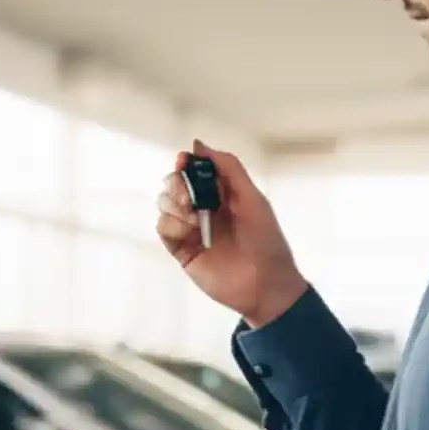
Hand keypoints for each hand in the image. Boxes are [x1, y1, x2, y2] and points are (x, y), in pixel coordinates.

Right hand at [158, 140, 307, 326]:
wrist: (263, 284)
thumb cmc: (265, 240)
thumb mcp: (252, 198)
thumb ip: (229, 168)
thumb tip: (198, 145)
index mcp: (222, 194)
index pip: (194, 170)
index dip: (186, 163)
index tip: (184, 162)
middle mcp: (203, 209)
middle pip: (174, 184)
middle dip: (178, 185)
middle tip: (191, 200)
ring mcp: (190, 229)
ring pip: (164, 204)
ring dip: (175, 206)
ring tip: (195, 221)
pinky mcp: (181, 250)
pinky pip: (163, 228)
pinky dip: (172, 226)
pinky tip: (190, 234)